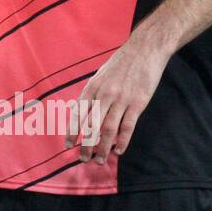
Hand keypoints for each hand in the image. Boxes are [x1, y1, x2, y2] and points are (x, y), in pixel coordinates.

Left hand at [64, 39, 169, 163]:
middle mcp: (104, 95)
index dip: (72, 131)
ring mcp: (121, 100)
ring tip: (99, 160)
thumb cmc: (120, 64)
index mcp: (92, 88)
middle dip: (85, 145)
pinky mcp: (137, 103)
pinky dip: (122, 141)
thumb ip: (90, 94)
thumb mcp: (99, 75)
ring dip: (103, 148)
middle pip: (91, 126)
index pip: (78, 114)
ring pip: (108, 130)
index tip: (67, 145)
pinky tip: (118, 151)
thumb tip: (77, 110)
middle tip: (83, 159)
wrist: (144, 50)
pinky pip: (127, 126)